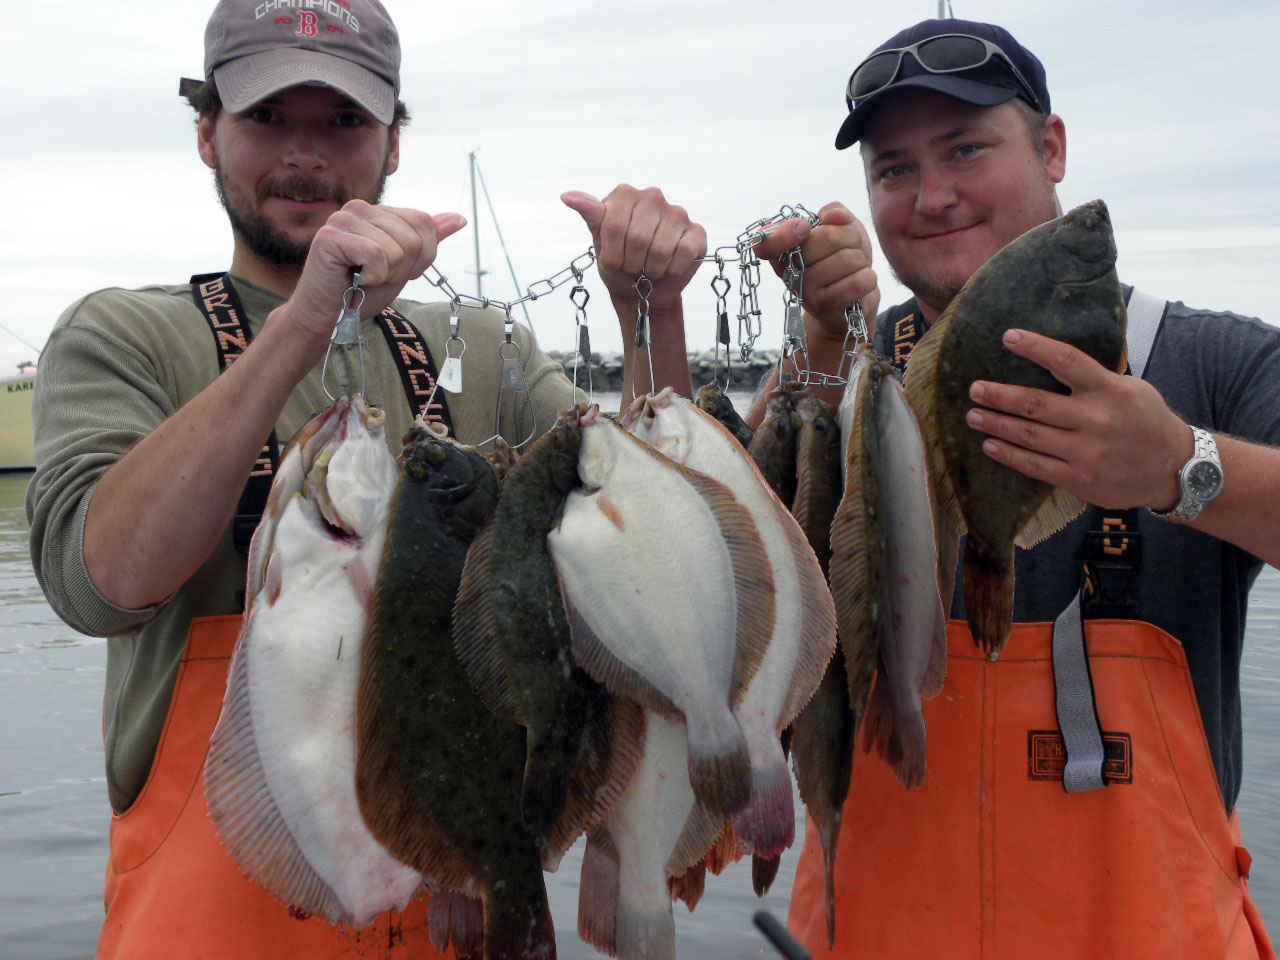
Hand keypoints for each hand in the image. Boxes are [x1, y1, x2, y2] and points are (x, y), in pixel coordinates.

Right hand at [275, 201, 465, 343]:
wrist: (329, 317)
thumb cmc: (361, 293)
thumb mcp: (404, 266)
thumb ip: (428, 241)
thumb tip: (459, 218)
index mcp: (380, 212)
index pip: (424, 223)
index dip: (420, 257)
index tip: (395, 270)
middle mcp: (361, 208)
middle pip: (413, 238)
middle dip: (402, 269)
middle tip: (374, 277)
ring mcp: (343, 219)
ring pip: (397, 248)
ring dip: (385, 275)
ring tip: (362, 278)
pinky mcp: (330, 236)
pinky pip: (376, 255)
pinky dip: (371, 277)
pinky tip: (352, 279)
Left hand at [561, 186, 706, 311]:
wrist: (643, 291)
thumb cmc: (619, 264)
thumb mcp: (600, 242)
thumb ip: (590, 216)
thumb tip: (567, 196)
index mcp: (625, 194)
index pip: (613, 223)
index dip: (612, 253)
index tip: (613, 261)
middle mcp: (653, 196)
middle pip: (637, 237)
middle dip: (631, 262)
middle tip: (632, 267)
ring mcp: (677, 213)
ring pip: (660, 248)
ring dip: (651, 269)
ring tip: (649, 268)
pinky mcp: (696, 232)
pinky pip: (683, 252)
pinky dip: (672, 270)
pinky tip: (668, 268)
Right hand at [752, 202, 879, 343]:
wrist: (853, 299)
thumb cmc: (842, 260)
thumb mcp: (841, 228)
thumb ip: (835, 212)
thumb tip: (833, 215)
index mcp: (783, 250)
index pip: (767, 242)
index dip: (784, 233)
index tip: (804, 227)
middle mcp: (789, 272)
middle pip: (828, 237)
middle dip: (851, 237)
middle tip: (848, 248)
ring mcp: (806, 291)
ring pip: (849, 259)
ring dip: (861, 260)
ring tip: (853, 269)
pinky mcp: (826, 306)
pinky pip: (858, 281)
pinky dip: (868, 278)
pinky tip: (859, 283)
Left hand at [964, 328, 1190, 509]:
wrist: (1175, 469)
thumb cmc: (1147, 422)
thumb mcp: (1132, 389)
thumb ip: (1095, 378)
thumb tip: (1053, 360)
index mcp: (1109, 390)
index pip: (1067, 361)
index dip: (1036, 347)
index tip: (1008, 337)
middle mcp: (1096, 419)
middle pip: (1035, 404)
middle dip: (999, 396)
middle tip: (974, 389)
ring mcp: (1086, 452)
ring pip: (1029, 436)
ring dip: (996, 425)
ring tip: (973, 416)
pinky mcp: (1080, 478)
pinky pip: (1035, 466)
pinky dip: (1008, 455)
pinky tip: (990, 446)